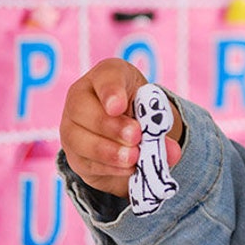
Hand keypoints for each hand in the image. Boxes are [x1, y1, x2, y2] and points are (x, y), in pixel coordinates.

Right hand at [59, 59, 183, 197]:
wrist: (130, 135)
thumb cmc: (142, 112)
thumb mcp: (154, 111)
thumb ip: (160, 128)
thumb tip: (172, 153)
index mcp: (107, 76)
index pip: (104, 76)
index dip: (110, 91)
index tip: (118, 107)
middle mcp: (81, 96)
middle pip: (81, 108)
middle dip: (111, 126)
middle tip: (135, 137)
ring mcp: (71, 125)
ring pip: (77, 138)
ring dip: (108, 151)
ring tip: (133, 157)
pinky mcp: (75, 155)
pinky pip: (85, 162)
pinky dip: (109, 167)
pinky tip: (127, 168)